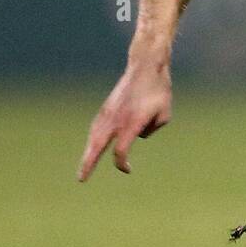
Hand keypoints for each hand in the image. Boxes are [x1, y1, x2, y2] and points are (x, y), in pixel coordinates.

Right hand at [77, 62, 171, 180]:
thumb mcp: (164, 115)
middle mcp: (117, 119)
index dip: (122, 163)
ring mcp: (109, 112)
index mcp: (132, 123)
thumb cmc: (159, 91)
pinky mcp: (107, 107)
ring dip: (88, 152)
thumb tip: (137, 135)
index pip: (121, 150)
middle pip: (97, 145)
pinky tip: (91, 146)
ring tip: (84, 168)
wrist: (145, 67)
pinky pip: (96, 127)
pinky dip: (93, 138)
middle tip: (81, 179)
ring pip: (94, 136)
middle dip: (88, 163)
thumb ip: (151, 129)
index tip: (127, 168)